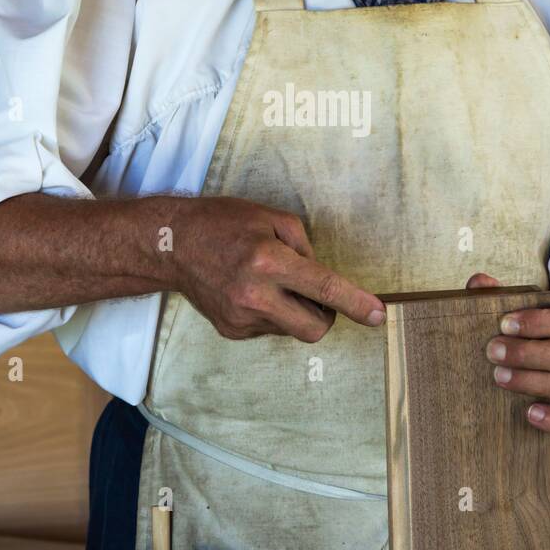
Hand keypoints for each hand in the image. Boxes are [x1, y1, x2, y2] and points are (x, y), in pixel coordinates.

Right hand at [168, 196, 385, 341]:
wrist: (171, 246)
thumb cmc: (223, 223)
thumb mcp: (270, 217)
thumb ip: (304, 245)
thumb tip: (321, 276)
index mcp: (268, 260)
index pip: (324, 288)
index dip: (356, 303)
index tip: (378, 316)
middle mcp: (255, 295)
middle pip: (314, 328)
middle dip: (327, 316)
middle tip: (316, 295)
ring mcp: (241, 318)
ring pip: (291, 328)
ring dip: (294, 310)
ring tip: (268, 282)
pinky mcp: (231, 331)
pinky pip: (269, 329)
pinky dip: (271, 313)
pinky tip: (251, 291)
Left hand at [466, 272, 549, 435]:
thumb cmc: (542, 331)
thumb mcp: (530, 308)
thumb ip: (503, 294)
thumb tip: (479, 282)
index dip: (538, 322)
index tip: (504, 323)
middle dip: (526, 353)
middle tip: (492, 351)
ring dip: (532, 382)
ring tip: (499, 376)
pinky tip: (530, 413)